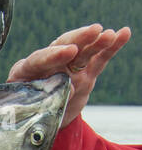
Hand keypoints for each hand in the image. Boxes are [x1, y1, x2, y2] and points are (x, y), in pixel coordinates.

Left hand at [7, 24, 130, 127]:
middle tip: (94, 31)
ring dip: (97, 42)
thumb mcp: (27, 111)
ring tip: (109, 35)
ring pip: (83, 51)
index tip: (69, 51)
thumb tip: (68, 90)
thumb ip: (44, 100)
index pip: (39, 59)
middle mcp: (49, 64)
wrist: (37, 118)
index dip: (53, 55)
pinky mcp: (84, 73)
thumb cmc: (25, 112)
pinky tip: (123, 34)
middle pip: (64, 46)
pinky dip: (111, 48)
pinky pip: (98, 60)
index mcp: (26, 71)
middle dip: (79, 39)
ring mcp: (68, 67)